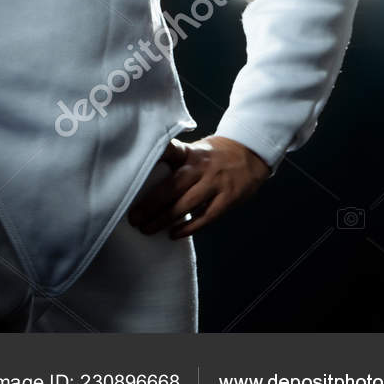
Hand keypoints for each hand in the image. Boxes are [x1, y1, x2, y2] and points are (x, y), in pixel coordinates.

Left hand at [128, 135, 271, 239]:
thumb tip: (145, 178)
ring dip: (164, 219)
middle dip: (150, 205)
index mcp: (189, 152)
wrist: (251, 152)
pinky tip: (173, 233)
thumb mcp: (194, 149)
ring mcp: (215, 183)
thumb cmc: (213, 154)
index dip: (152, 157)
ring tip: (147, 229)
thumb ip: (175, 161)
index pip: (169, 150)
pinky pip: (206, 217)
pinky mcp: (228, 198)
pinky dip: (189, 227)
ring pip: (186, 205)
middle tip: (133, 218)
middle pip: (172, 187)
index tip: (133, 165)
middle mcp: (200, 167)